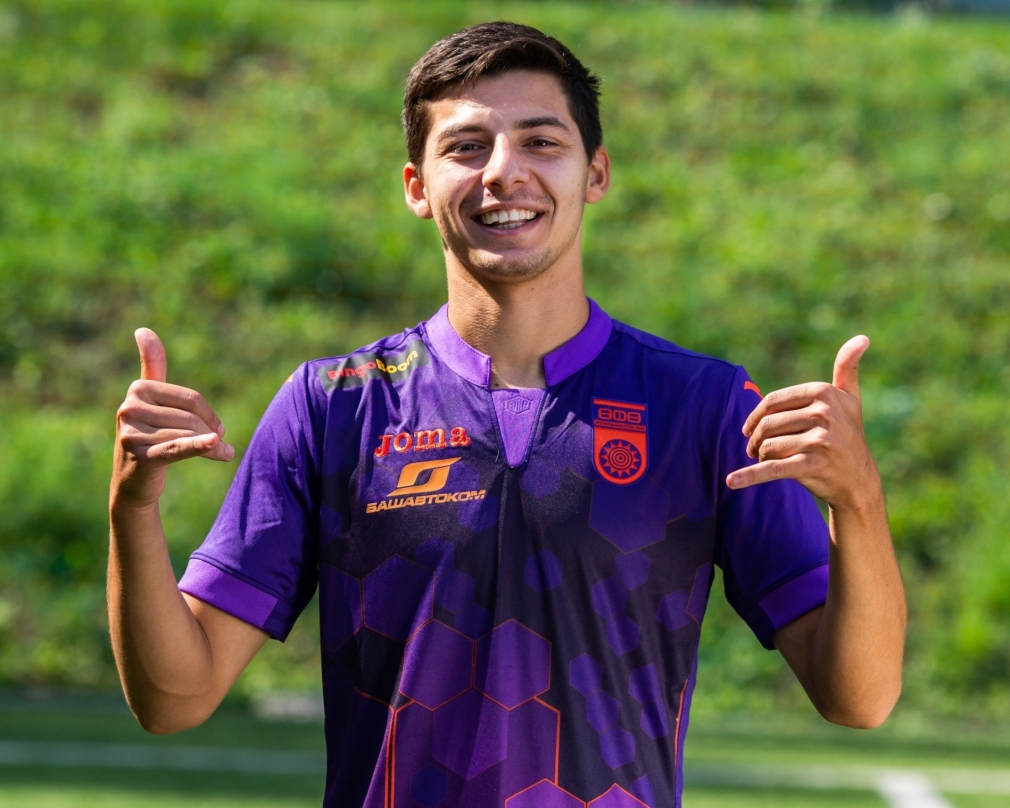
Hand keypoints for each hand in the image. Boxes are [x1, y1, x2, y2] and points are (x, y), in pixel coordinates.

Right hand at [112, 328, 233, 506]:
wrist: (132, 482)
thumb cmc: (149, 436)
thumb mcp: (150, 400)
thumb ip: (152, 366)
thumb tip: (143, 329)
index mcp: (138, 389)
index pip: (191, 399)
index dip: (210, 415)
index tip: (217, 429)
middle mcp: (129, 407)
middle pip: (191, 417)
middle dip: (211, 433)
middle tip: (221, 448)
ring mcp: (131, 432)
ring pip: (189, 435)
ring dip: (211, 448)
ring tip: (220, 455)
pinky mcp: (139, 456)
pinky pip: (178, 448)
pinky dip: (198, 446)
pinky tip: (215, 445)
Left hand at [725, 336, 880, 511]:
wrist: (859, 480)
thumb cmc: (849, 435)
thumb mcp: (850, 399)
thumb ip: (847, 368)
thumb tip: (862, 337)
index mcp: (823, 393)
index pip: (772, 402)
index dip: (755, 416)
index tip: (749, 430)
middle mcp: (823, 413)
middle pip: (767, 424)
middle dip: (756, 439)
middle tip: (754, 450)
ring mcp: (819, 440)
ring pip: (767, 445)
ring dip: (759, 456)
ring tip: (763, 460)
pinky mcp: (812, 465)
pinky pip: (772, 469)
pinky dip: (749, 476)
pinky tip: (731, 482)